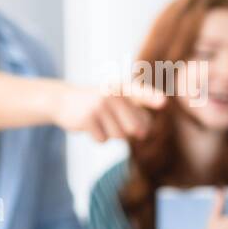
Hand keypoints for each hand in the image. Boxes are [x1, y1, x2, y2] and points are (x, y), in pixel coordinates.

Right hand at [51, 81, 165, 141]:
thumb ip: (138, 115)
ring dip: (112, 133)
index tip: (163, 102)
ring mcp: (99, 105)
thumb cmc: (102, 105)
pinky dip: (99, 137)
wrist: (64, 100)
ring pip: (120, 136)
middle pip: (135, 127)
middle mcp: (112, 93)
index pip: (141, 93)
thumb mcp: (120, 104)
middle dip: (129, 131)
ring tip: (101, 120)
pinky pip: (103, 140)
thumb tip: (144, 132)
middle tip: (115, 120)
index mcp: (123, 88)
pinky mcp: (87, 118)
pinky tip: (90, 125)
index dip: (152, 98)